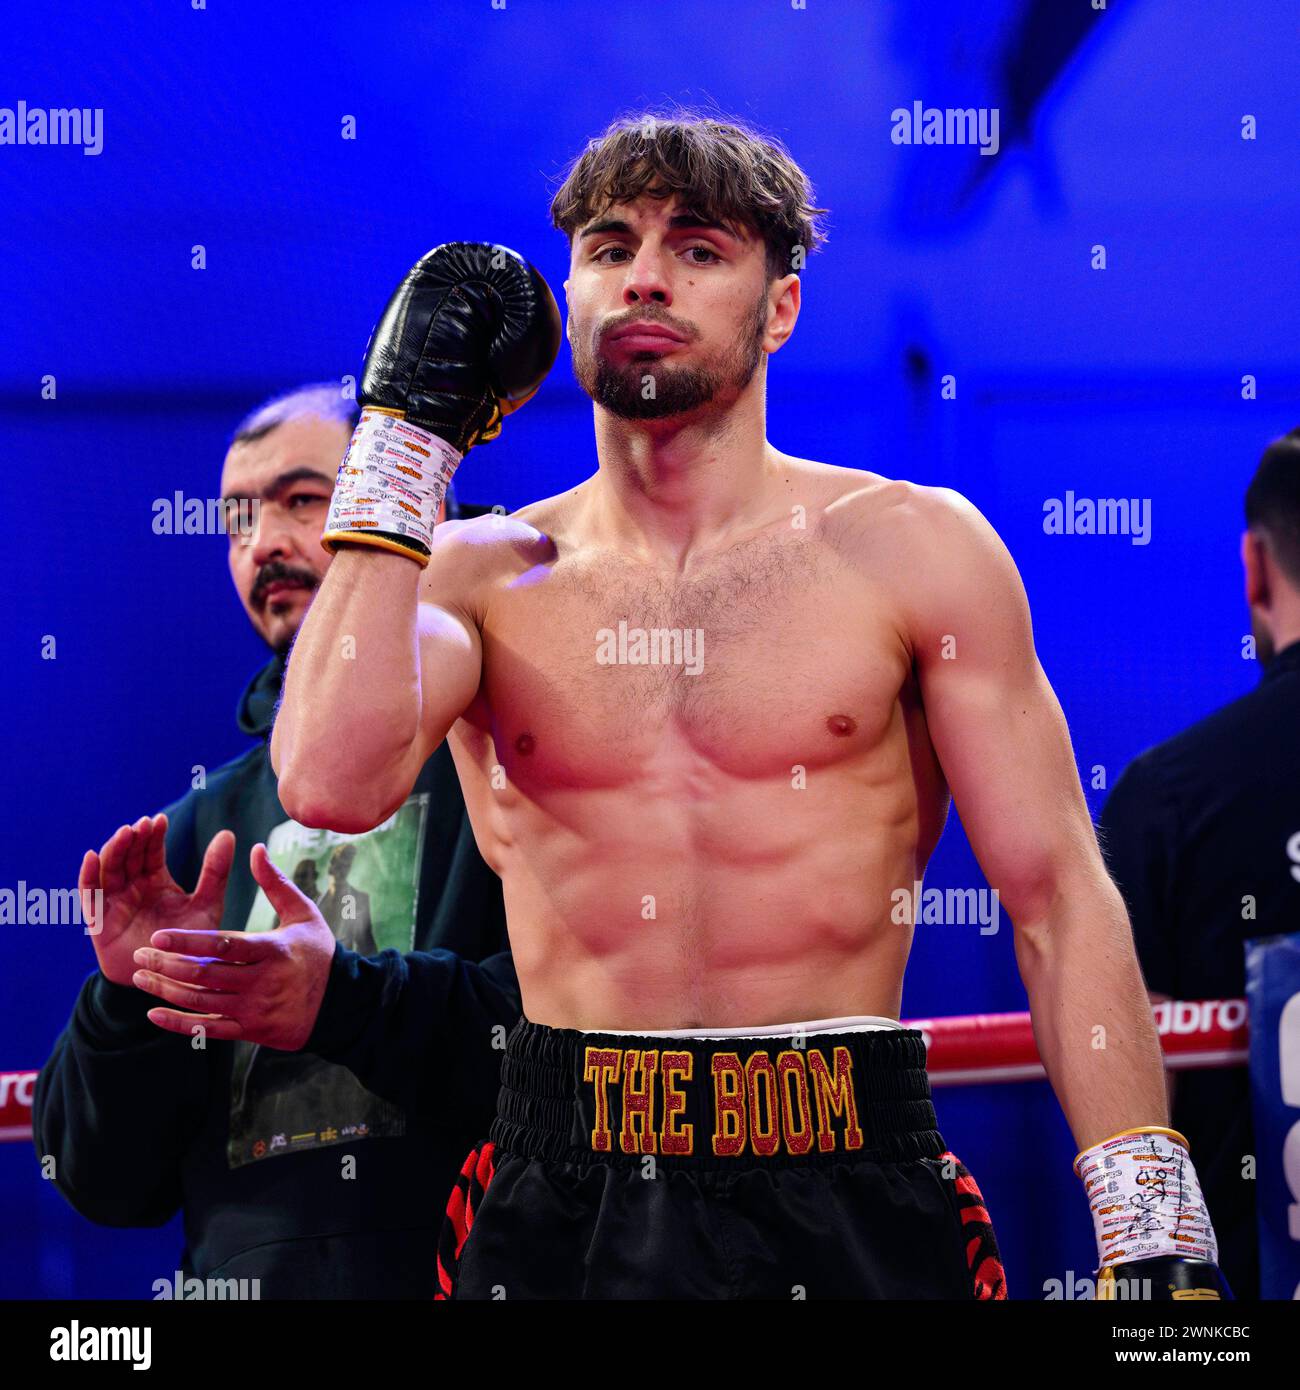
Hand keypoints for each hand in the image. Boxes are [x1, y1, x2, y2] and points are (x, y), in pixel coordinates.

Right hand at [79, 816, 232, 987]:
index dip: (153, 835)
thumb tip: (228, 833)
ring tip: (124, 834)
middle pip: (129, 855)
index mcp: (157, 881)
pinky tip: (91, 857)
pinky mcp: (99, 920)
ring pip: (109, 869)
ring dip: (114, 849)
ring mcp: (115, 902)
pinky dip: (88, 875)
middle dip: (134, 838)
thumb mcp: (206, 905)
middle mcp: (134, 887)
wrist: (170, 982)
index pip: (152, 851)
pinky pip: (90, 894)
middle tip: (143, 824)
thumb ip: (215, 872)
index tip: (159, 820)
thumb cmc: (190, 945)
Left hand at [132, 844, 336, 1049]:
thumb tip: (256, 848)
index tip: (158, 935)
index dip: (188, 942)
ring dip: (165, 990)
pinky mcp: (250, 1031)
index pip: (224, 945)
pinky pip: (208, 1030)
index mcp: (273, 950)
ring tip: (139, 977)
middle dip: (166, 964)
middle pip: (205, 975)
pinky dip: (178, 1024)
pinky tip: (153, 1013)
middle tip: (139, 953)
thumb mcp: (304, 914)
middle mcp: (261, 982)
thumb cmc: (318, 952)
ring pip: (201, 1003)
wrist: (340, 1003)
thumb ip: (276, 884)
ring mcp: (255, 1010)